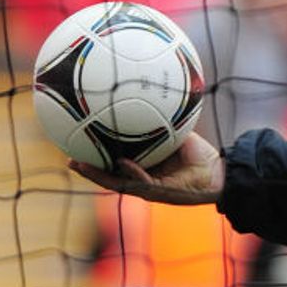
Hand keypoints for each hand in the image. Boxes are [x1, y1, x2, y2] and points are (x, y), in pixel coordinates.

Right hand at [68, 133, 224, 205]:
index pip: (112, 162)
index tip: (77, 144)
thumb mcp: (177, 132)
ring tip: (80, 165)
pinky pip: (140, 183)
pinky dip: (131, 172)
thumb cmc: (199, 154)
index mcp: (142, 166)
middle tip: (69, 159)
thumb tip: (151, 93)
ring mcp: (147, 188)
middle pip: (107, 175)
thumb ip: (163, 118)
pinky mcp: (158, 192)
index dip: (94, 157)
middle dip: (87, 169)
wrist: (218, 172)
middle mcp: (140, 179)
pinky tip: (122, 162)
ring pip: (116, 183)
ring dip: (97, 175)